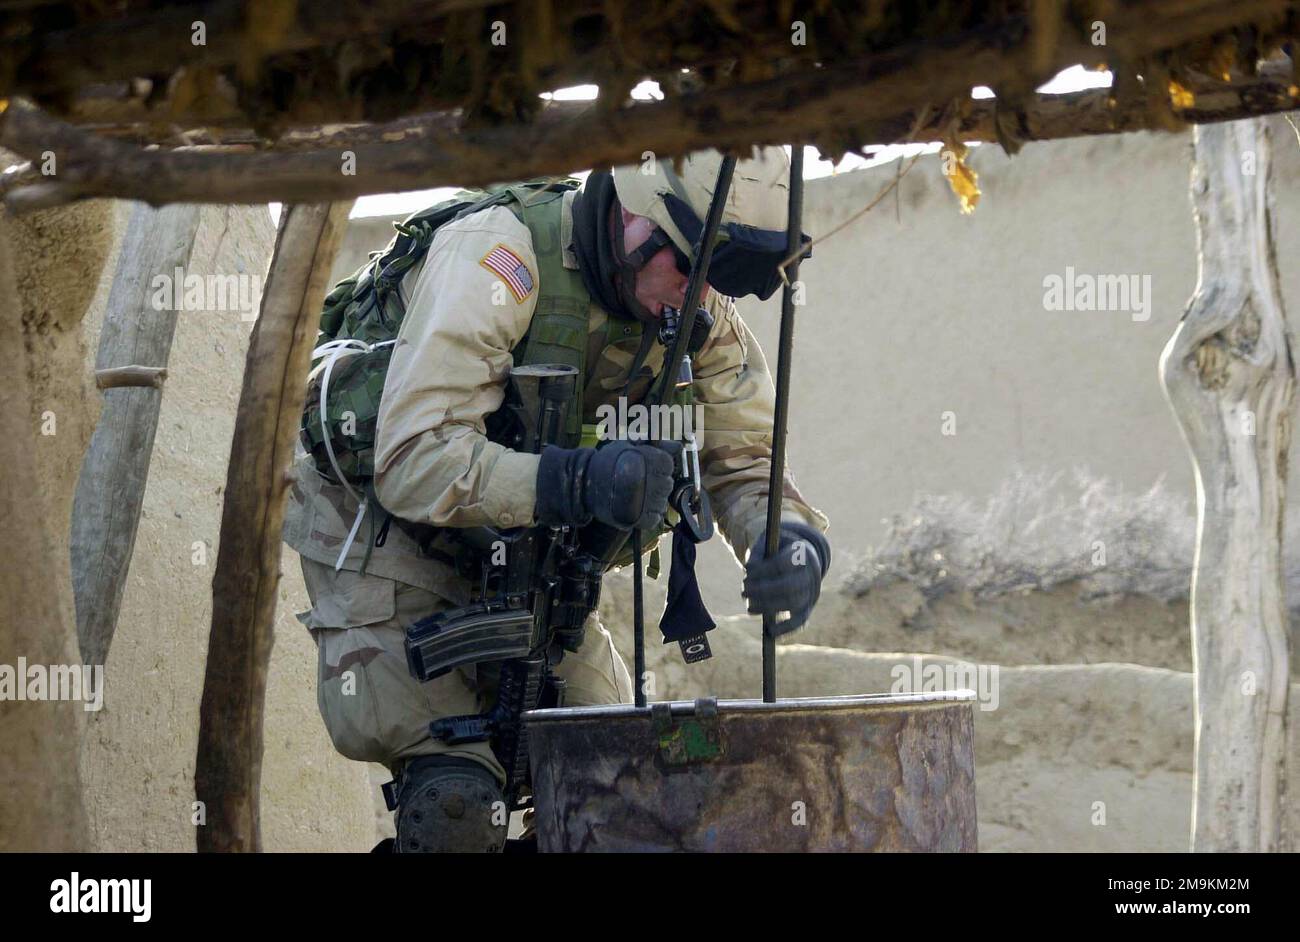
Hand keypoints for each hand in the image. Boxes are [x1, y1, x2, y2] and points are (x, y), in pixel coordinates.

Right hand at [536, 440, 681, 530]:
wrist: (585, 484)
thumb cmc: (607, 462)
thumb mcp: (629, 445)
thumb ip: (655, 446)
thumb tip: (677, 447)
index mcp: (650, 461)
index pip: (668, 465)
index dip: (658, 467)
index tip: (647, 469)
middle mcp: (651, 481)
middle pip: (666, 484)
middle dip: (656, 484)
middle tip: (639, 483)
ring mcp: (646, 501)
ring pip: (661, 502)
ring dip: (652, 500)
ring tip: (635, 496)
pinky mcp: (639, 519)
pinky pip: (655, 518)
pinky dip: (648, 514)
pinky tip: (636, 507)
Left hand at [742, 522, 829, 636]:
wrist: (802, 559)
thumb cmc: (778, 550)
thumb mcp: (768, 543)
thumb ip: (757, 553)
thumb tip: (749, 568)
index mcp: (801, 553)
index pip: (782, 564)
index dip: (762, 570)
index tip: (747, 572)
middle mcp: (810, 574)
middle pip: (788, 586)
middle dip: (762, 591)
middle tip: (744, 591)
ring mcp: (811, 592)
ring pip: (792, 604)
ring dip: (767, 607)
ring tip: (749, 606)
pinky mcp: (808, 608)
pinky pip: (800, 621)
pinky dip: (786, 629)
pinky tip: (770, 632)